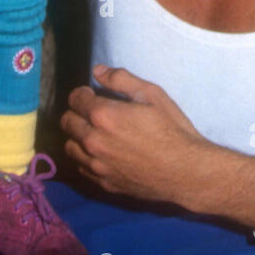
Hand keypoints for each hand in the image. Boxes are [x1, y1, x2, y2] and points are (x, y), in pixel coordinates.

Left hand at [61, 64, 208, 205]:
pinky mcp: (104, 183)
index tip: (92, 94)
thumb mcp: (152, 95)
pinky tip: (101, 153)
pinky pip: (82, 167)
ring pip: (70, 147)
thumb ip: (121, 79)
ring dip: (78, 136)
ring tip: (94, 132)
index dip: (82, 93)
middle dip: (77, 113)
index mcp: (103, 116)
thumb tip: (97, 70)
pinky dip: (86, 157)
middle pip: (68, 123)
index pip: (75, 99)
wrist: (186, 171)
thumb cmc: (172, 130)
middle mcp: (94, 141)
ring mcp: (97, 165)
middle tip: (93, 112)